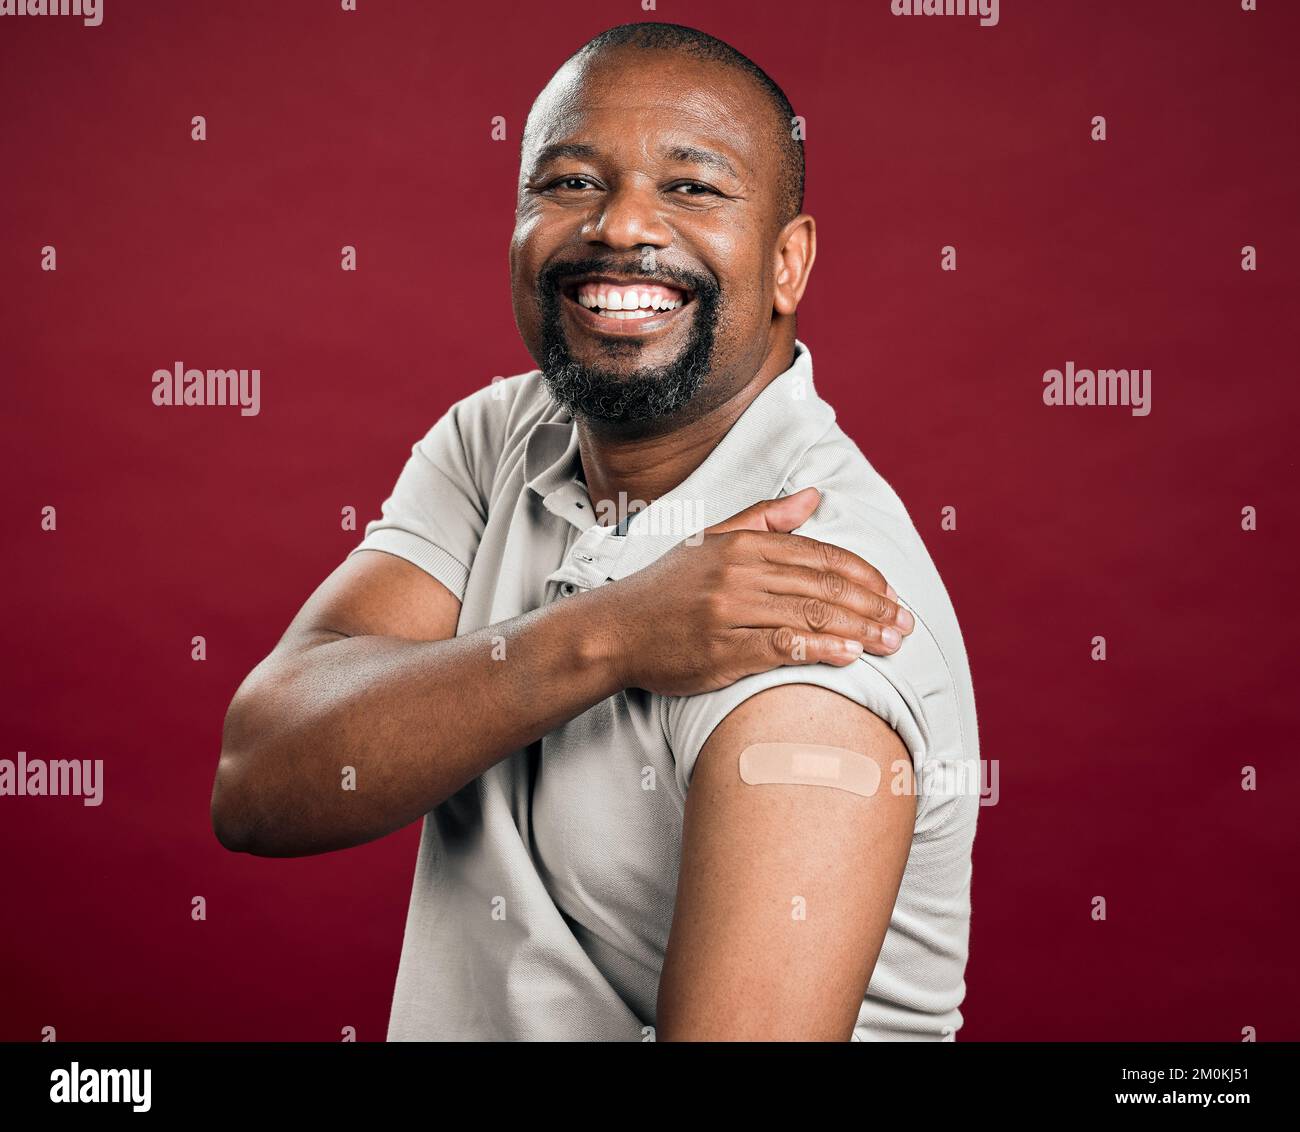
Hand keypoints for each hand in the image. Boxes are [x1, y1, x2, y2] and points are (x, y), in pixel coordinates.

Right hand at [601, 487, 914, 696]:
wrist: (615, 630)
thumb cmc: (666, 588)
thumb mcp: (712, 540)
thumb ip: (767, 519)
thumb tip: (815, 496)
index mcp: (742, 544)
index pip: (819, 555)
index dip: (863, 574)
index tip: (891, 593)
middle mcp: (739, 573)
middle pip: (824, 587)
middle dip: (873, 605)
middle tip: (905, 623)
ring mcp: (730, 612)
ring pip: (811, 617)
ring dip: (861, 630)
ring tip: (892, 643)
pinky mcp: (722, 650)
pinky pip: (783, 648)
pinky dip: (822, 650)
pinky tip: (851, 655)